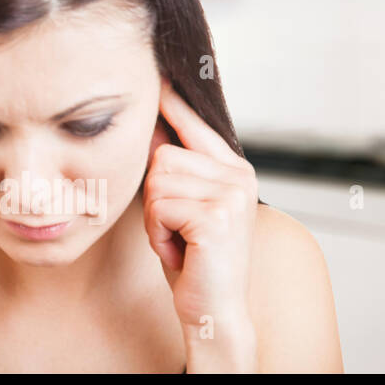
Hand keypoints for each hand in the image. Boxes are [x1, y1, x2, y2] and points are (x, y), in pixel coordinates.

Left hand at [143, 78, 257, 339]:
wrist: (214, 309)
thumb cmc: (193, 258)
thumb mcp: (181, 204)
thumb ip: (171, 166)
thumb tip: (146, 122)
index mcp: (233, 169)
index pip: (195, 124)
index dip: (172, 102)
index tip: (157, 75)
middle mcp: (238, 176)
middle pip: (161, 155)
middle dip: (154, 197)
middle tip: (176, 228)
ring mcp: (231, 195)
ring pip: (156, 181)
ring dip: (155, 218)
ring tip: (179, 239)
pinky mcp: (216, 217)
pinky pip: (159, 207)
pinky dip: (158, 234)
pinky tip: (180, 251)